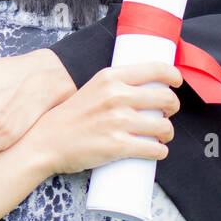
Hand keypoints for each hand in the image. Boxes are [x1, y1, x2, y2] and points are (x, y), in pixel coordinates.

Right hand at [21, 61, 181, 176]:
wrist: (44, 142)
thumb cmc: (67, 118)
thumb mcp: (91, 90)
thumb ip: (115, 86)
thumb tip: (144, 90)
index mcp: (110, 78)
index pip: (156, 69)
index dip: (173, 76)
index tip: (176, 83)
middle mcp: (116, 96)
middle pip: (166, 98)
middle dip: (173, 108)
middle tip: (166, 115)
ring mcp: (118, 121)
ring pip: (165, 126)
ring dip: (167, 133)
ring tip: (160, 136)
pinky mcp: (118, 145)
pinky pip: (155, 149)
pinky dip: (160, 151)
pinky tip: (155, 151)